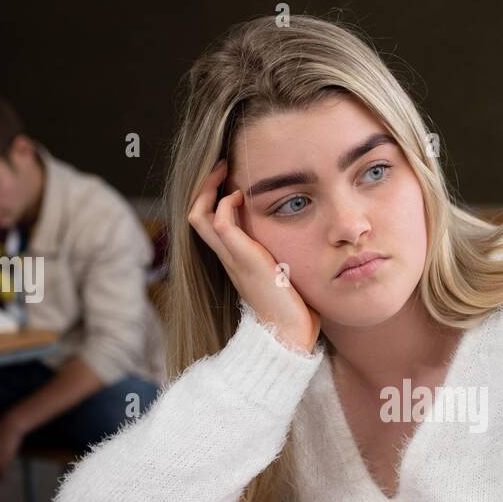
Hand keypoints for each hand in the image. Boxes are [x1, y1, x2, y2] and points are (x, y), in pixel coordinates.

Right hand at [187, 158, 320, 351]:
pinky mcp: (242, 260)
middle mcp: (229, 258)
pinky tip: (241, 197)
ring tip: (225, 172)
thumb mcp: (287, 276)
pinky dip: (225, 205)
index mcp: (237, 261)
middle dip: (205, 186)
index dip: (214, 199)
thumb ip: (286, 259)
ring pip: (200, 216)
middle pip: (197, 215)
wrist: (289, 336)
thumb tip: (305, 246)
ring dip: (209, 189)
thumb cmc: (295, 312)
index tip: (231, 180)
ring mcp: (232, 259)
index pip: (211, 224)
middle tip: (221, 166)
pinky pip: (220, 224)